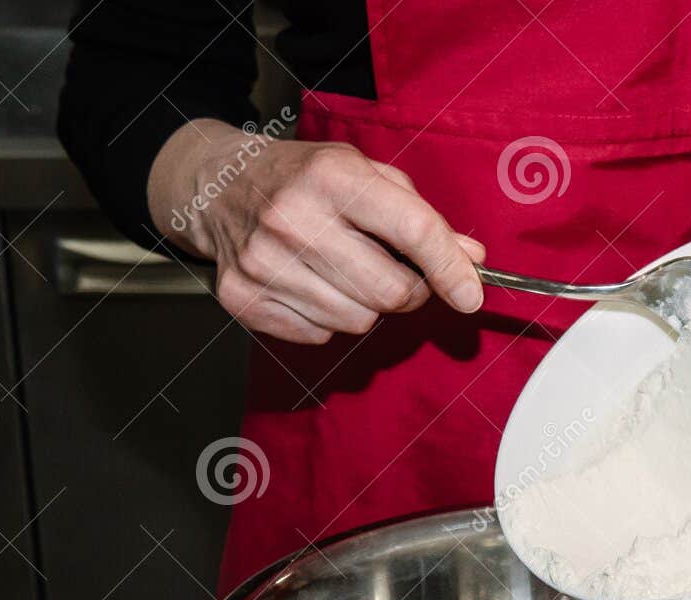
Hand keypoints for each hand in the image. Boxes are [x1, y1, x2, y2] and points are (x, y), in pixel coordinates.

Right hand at [149, 120, 485, 344]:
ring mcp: (263, 264)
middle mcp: (293, 219)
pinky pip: (321, 335)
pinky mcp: (244, 299)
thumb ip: (420, 215)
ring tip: (343, 270)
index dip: (450, 269)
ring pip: (359, 320)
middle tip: (395, 270)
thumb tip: (470, 259)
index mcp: (333, 177)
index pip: (413, 232)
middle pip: (391, 292)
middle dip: (409, 290)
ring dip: (365, 304)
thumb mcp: (365, 173)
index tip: (471, 294)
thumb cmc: (305, 179)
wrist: (219, 185)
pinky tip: (312, 283)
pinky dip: (328, 318)